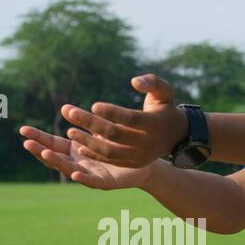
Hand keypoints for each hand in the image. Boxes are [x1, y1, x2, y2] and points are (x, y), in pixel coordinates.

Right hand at [18, 125, 153, 188]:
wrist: (145, 163)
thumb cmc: (120, 144)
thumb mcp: (99, 131)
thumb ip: (84, 124)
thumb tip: (65, 108)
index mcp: (76, 151)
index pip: (53, 144)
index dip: (38, 138)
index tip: (23, 131)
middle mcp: (79, 164)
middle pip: (55, 157)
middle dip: (40, 150)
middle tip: (26, 142)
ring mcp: (90, 174)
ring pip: (69, 169)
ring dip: (57, 162)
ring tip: (44, 153)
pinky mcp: (106, 183)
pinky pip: (92, 182)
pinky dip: (83, 178)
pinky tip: (75, 173)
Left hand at [58, 74, 188, 168]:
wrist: (175, 136)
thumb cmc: (165, 108)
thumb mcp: (164, 92)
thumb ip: (152, 82)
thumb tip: (134, 81)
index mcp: (155, 124)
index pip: (131, 119)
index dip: (112, 112)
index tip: (93, 105)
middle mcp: (147, 142)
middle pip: (115, 134)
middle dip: (91, 123)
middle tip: (70, 112)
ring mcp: (140, 156)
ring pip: (110, 151)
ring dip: (88, 142)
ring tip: (70, 132)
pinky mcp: (132, 163)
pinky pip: (111, 161)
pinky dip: (94, 154)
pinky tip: (79, 145)